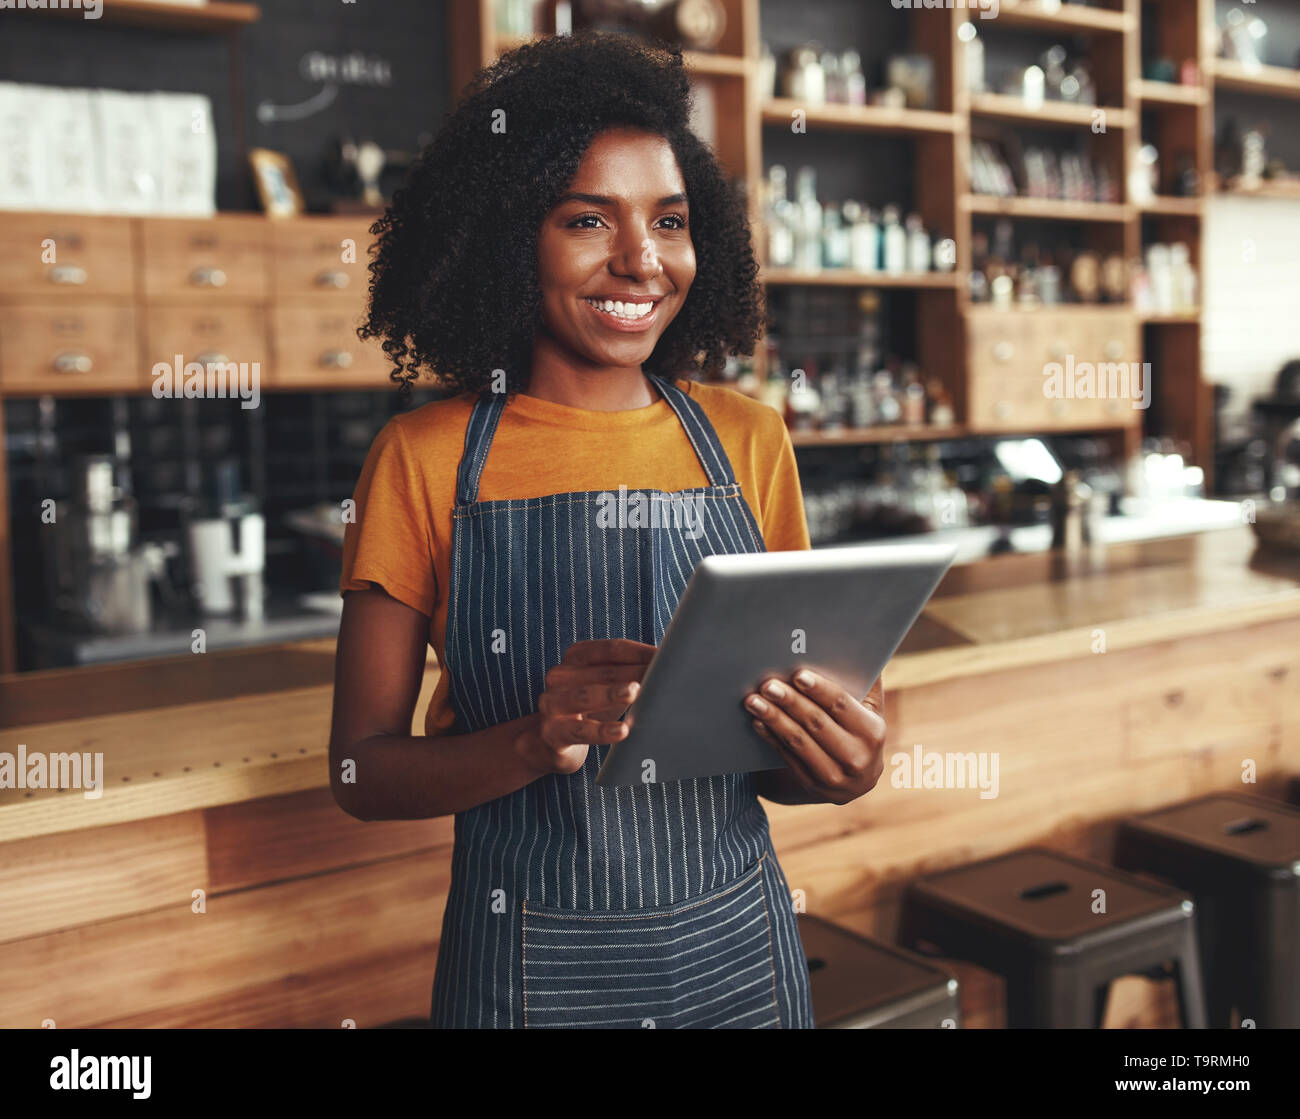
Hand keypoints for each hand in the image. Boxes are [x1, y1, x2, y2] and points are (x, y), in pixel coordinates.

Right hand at [515, 638, 655, 776]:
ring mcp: (552, 703)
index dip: (641, 653)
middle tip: (663, 678)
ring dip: (612, 693)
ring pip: (585, 696)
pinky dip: (601, 731)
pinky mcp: (552, 732)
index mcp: (576, 656)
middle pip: (604, 671)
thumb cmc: (589, 709)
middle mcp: (560, 675)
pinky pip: (579, 731)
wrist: (549, 743)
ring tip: (635, 692)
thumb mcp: (607, 686)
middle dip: (636, 674)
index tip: (668, 658)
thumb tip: (670, 667)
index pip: (613, 649)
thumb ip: (630, 673)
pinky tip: (622, 731)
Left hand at [743, 670, 885, 805]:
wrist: (857, 782)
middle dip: (789, 702)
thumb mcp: (871, 710)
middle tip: (767, 684)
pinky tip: (757, 720)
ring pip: (798, 741)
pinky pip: (787, 756)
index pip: (842, 705)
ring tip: (753, 700)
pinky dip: (770, 737)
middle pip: (816, 723)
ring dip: (773, 718)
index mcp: (872, 732)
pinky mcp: (812, 784)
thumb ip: (867, 681)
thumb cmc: (861, 731)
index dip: (819, 689)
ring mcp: (833, 776)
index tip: (798, 675)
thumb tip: (859, 644)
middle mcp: (856, 758)